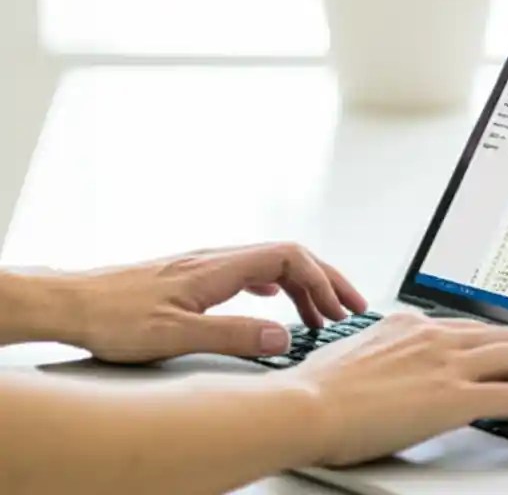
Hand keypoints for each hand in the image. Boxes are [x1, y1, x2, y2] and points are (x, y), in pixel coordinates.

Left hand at [58, 242, 366, 362]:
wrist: (71, 304)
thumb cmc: (114, 317)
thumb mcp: (177, 336)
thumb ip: (234, 335)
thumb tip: (284, 337)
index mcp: (219, 268)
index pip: (290, 257)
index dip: (323, 280)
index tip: (342, 307)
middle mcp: (217, 258)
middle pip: (289, 256)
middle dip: (325, 281)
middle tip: (351, 308)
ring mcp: (206, 265)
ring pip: (271, 264)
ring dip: (302, 286)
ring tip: (320, 315)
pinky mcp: (195, 276)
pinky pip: (251, 271)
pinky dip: (277, 286)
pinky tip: (275, 300)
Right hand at [283, 312, 507, 466]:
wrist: (304, 407)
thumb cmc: (314, 394)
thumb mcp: (354, 357)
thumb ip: (382, 356)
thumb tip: (386, 371)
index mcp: (411, 324)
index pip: (472, 328)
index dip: (498, 347)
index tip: (507, 362)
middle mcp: (436, 336)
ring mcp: (450, 363)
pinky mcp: (457, 397)